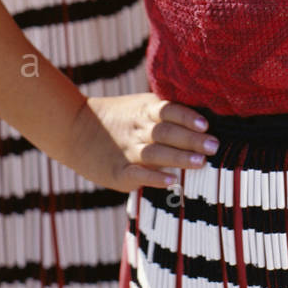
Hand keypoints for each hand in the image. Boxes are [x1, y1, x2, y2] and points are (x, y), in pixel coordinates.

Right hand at [66, 93, 219, 192]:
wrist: (74, 128)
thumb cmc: (117, 118)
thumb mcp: (139, 106)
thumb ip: (165, 113)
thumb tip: (203, 122)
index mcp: (145, 110)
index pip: (170, 111)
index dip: (187, 117)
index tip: (206, 125)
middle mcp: (138, 129)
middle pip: (167, 132)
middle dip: (191, 139)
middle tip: (214, 146)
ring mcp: (127, 151)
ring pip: (156, 153)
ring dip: (179, 157)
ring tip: (201, 162)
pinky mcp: (118, 172)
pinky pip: (138, 174)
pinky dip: (155, 177)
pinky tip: (172, 181)